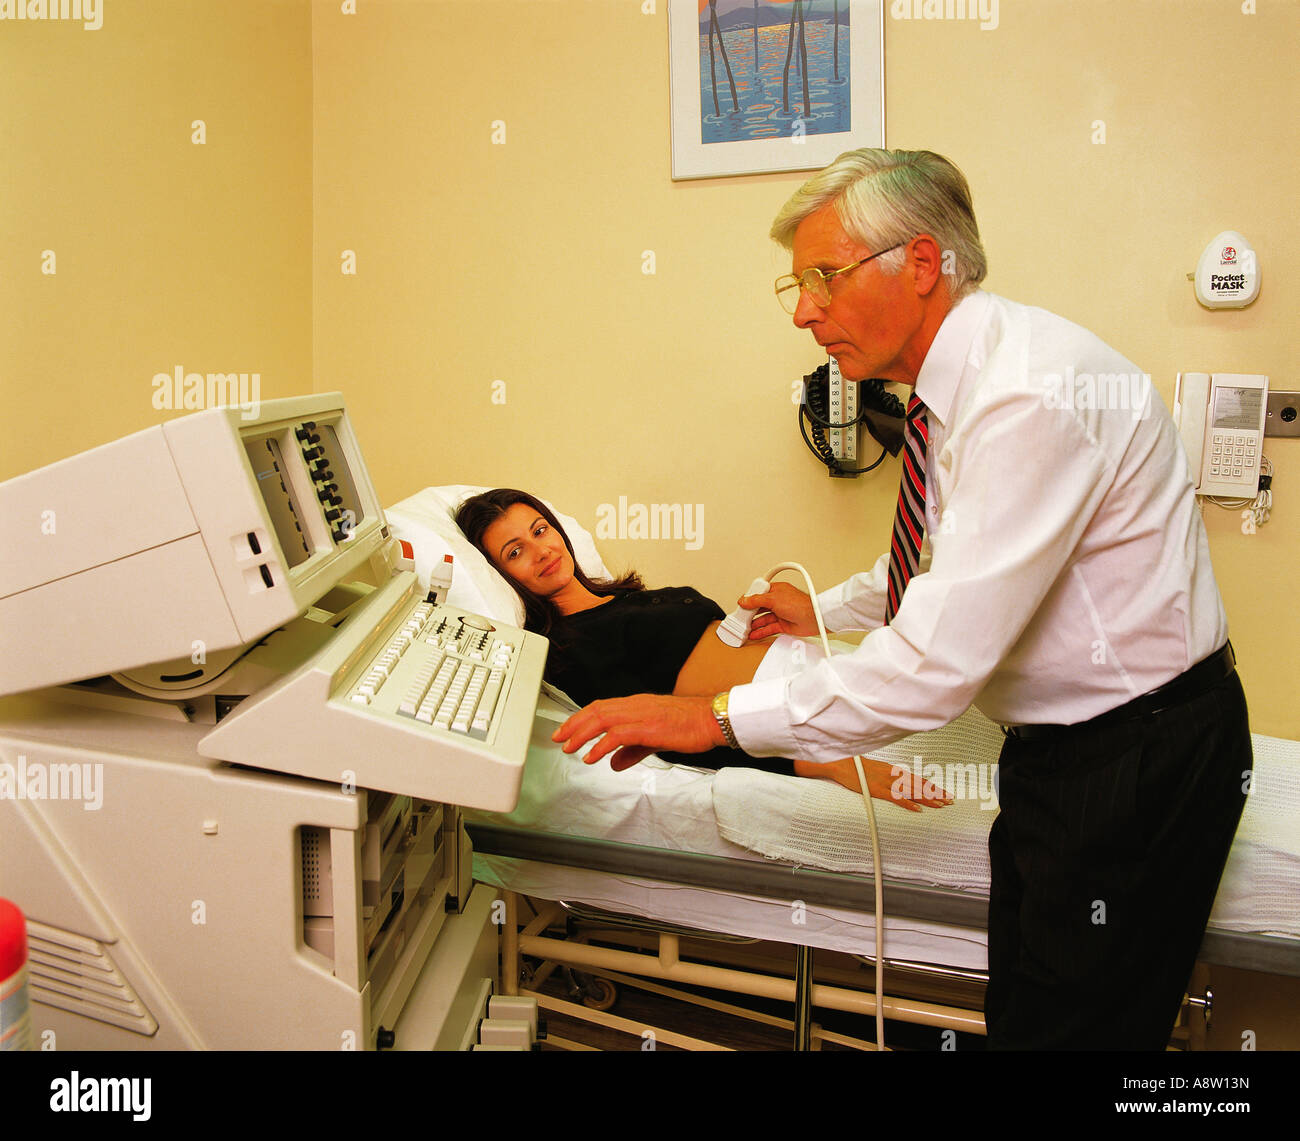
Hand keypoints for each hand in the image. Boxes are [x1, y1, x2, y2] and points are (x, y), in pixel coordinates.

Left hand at [553, 694, 723, 770]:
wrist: (712, 719)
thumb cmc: (689, 726)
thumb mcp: (654, 740)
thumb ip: (631, 751)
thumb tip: (613, 763)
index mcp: (636, 704)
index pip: (601, 707)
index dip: (580, 718)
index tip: (565, 730)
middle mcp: (635, 705)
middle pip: (595, 711)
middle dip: (573, 725)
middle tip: (558, 739)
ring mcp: (641, 714)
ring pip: (602, 719)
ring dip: (581, 734)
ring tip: (569, 748)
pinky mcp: (649, 727)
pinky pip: (618, 735)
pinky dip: (601, 745)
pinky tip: (592, 756)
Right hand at [740, 581, 818, 639]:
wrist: (813, 618)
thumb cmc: (799, 604)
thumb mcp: (773, 599)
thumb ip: (756, 600)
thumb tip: (744, 600)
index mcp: (776, 590)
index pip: (758, 593)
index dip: (749, 598)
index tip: (741, 604)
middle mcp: (778, 601)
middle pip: (759, 607)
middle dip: (750, 613)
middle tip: (740, 618)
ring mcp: (780, 613)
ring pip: (763, 619)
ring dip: (754, 623)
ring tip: (744, 628)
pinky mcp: (783, 624)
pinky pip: (769, 628)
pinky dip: (761, 632)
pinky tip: (754, 634)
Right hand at [795, 757, 952, 811]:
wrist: (841, 764)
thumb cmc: (856, 767)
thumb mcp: (876, 769)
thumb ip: (888, 775)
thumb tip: (899, 780)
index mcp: (893, 770)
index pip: (917, 779)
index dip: (931, 786)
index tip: (943, 792)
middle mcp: (893, 775)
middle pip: (918, 785)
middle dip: (935, 793)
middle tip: (950, 800)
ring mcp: (886, 783)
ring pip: (911, 791)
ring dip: (927, 798)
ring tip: (941, 805)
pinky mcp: (877, 790)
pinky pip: (895, 797)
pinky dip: (908, 803)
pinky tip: (918, 808)